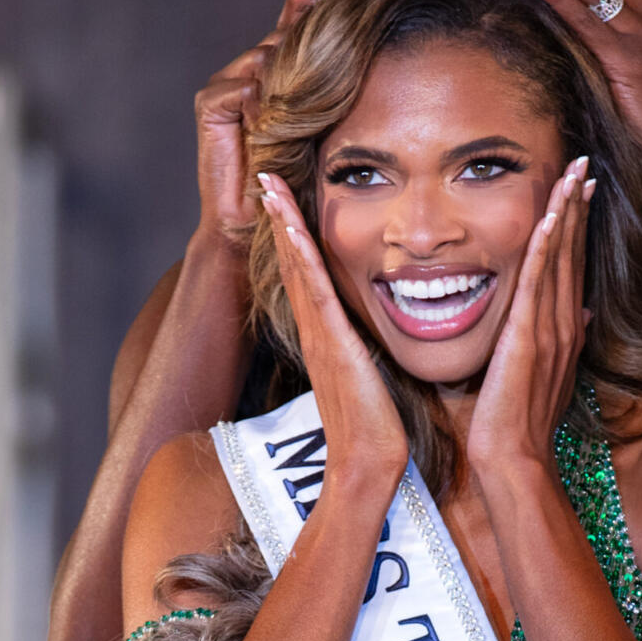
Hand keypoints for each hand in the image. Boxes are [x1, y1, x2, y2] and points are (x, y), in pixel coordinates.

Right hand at [194, 0, 320, 240]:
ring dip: (282, 76)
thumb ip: (322, 97)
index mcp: (272, 81)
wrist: (253, 222)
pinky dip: (256, 100)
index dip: (298, 9)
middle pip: (276, 42)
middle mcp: (247, 78)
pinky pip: (239, 87)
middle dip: (298, 41)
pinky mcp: (211, 107)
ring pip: (261, 61)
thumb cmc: (291, 183)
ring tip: (299, 96)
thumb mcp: (317, 133)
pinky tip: (266, 117)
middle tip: (320, 33)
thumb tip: (352, 59)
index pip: (288, 34)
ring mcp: (226, 89)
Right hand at [258, 175, 406, 490]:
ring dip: (282, 224)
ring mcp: (320, 335)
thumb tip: (372, 342)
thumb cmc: (376, 430)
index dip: (295, 236)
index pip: (306, 276)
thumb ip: (366, 355)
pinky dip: (299, 255)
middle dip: (279, 218)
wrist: (367, 465)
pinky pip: (313, 289)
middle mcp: (315, 331)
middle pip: (293, 263)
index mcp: (326, 337)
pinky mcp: (332, 343)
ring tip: (269, 183)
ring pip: (297, 268)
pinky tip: (290, 225)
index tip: (285, 200)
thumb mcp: (369, 379)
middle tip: (265, 174)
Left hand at [468, 158, 593, 482]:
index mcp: (566, 331)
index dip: (578, 226)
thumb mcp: (549, 376)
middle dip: (578, 205)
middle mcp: (565, 324)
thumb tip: (581, 315)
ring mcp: (549, 328)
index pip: (573, 267)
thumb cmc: (522, 424)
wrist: (515, 456)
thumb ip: (563, 341)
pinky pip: (539, 279)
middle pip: (573, 252)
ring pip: (561, 258)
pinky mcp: (528, 334)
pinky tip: (551, 212)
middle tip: (583, 164)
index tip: (581, 192)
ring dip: (566, 212)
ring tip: (573, 172)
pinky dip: (546, 243)